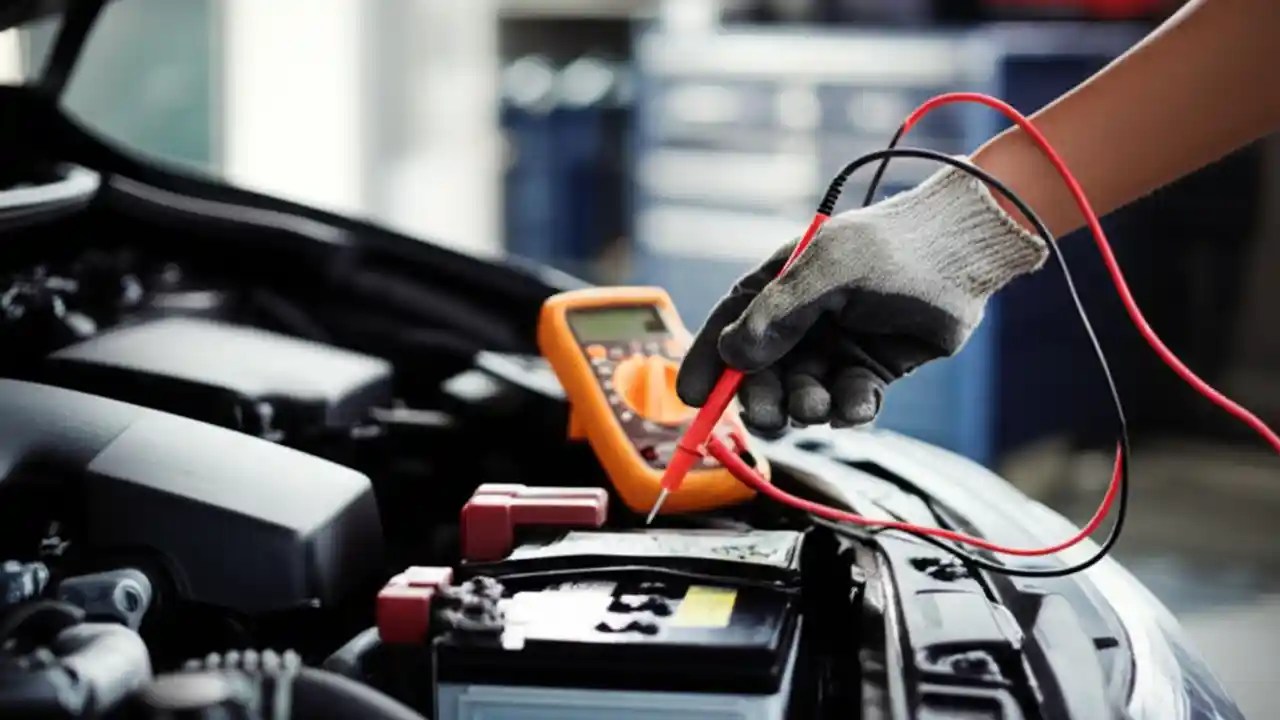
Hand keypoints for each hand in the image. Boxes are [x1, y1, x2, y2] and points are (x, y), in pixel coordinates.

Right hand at [676, 162, 1048, 433]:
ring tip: (820, 404)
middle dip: (761, 397)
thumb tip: (733, 353)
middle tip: (769, 415)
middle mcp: (803, 320)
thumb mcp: (827, 269)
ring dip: (805, 406)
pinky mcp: (871, 370)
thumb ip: (779, 312)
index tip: (692, 398)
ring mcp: (836, 346)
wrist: (962, 253)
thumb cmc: (891, 247)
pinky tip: (859, 401)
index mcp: (780, 286)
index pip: (729, 326)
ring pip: (802, 394)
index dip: (707, 362)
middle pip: (762, 373)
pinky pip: (847, 402)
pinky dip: (849, 408)